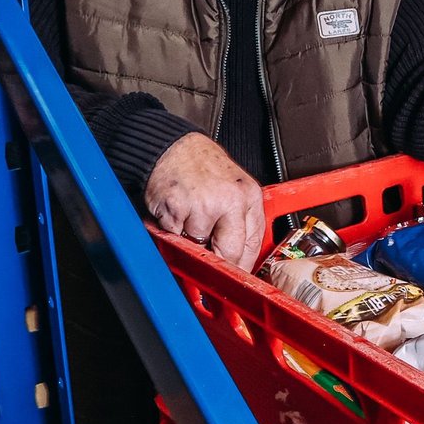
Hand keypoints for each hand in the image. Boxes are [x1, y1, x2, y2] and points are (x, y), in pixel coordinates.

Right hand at [144, 133, 264, 268]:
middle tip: (206, 258)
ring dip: (189, 240)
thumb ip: (238, 222)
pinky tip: (176, 211)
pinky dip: (172, 230)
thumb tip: (237, 261)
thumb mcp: (233, 188)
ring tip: (188, 217)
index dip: (240, 266)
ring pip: (198, 245)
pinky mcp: (179, 208)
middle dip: (216, 262)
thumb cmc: (201, 167)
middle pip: (230, 253)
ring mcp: (204, 205)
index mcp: (249, 197)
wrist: (171, 146)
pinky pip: (175, 235)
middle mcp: (231, 200)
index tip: (233, 278)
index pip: (251, 246)